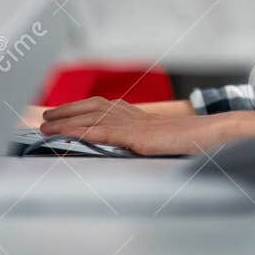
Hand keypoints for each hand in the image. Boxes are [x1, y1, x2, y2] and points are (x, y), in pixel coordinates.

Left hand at [40, 96, 227, 155]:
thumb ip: (140, 141)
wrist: (209, 135)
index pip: (101, 106)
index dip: (78, 108)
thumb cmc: (189, 141)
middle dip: (66, 111)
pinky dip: (79, 132)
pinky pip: (100, 132)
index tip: (60, 112)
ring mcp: (132, 123)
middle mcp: (131, 114)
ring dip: (66, 121)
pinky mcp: (134, 135)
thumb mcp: (159, 141)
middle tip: (44, 117)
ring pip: (91, 118)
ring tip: (46, 126)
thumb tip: (128, 147)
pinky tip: (64, 135)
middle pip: (91, 107)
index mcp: (137, 115)